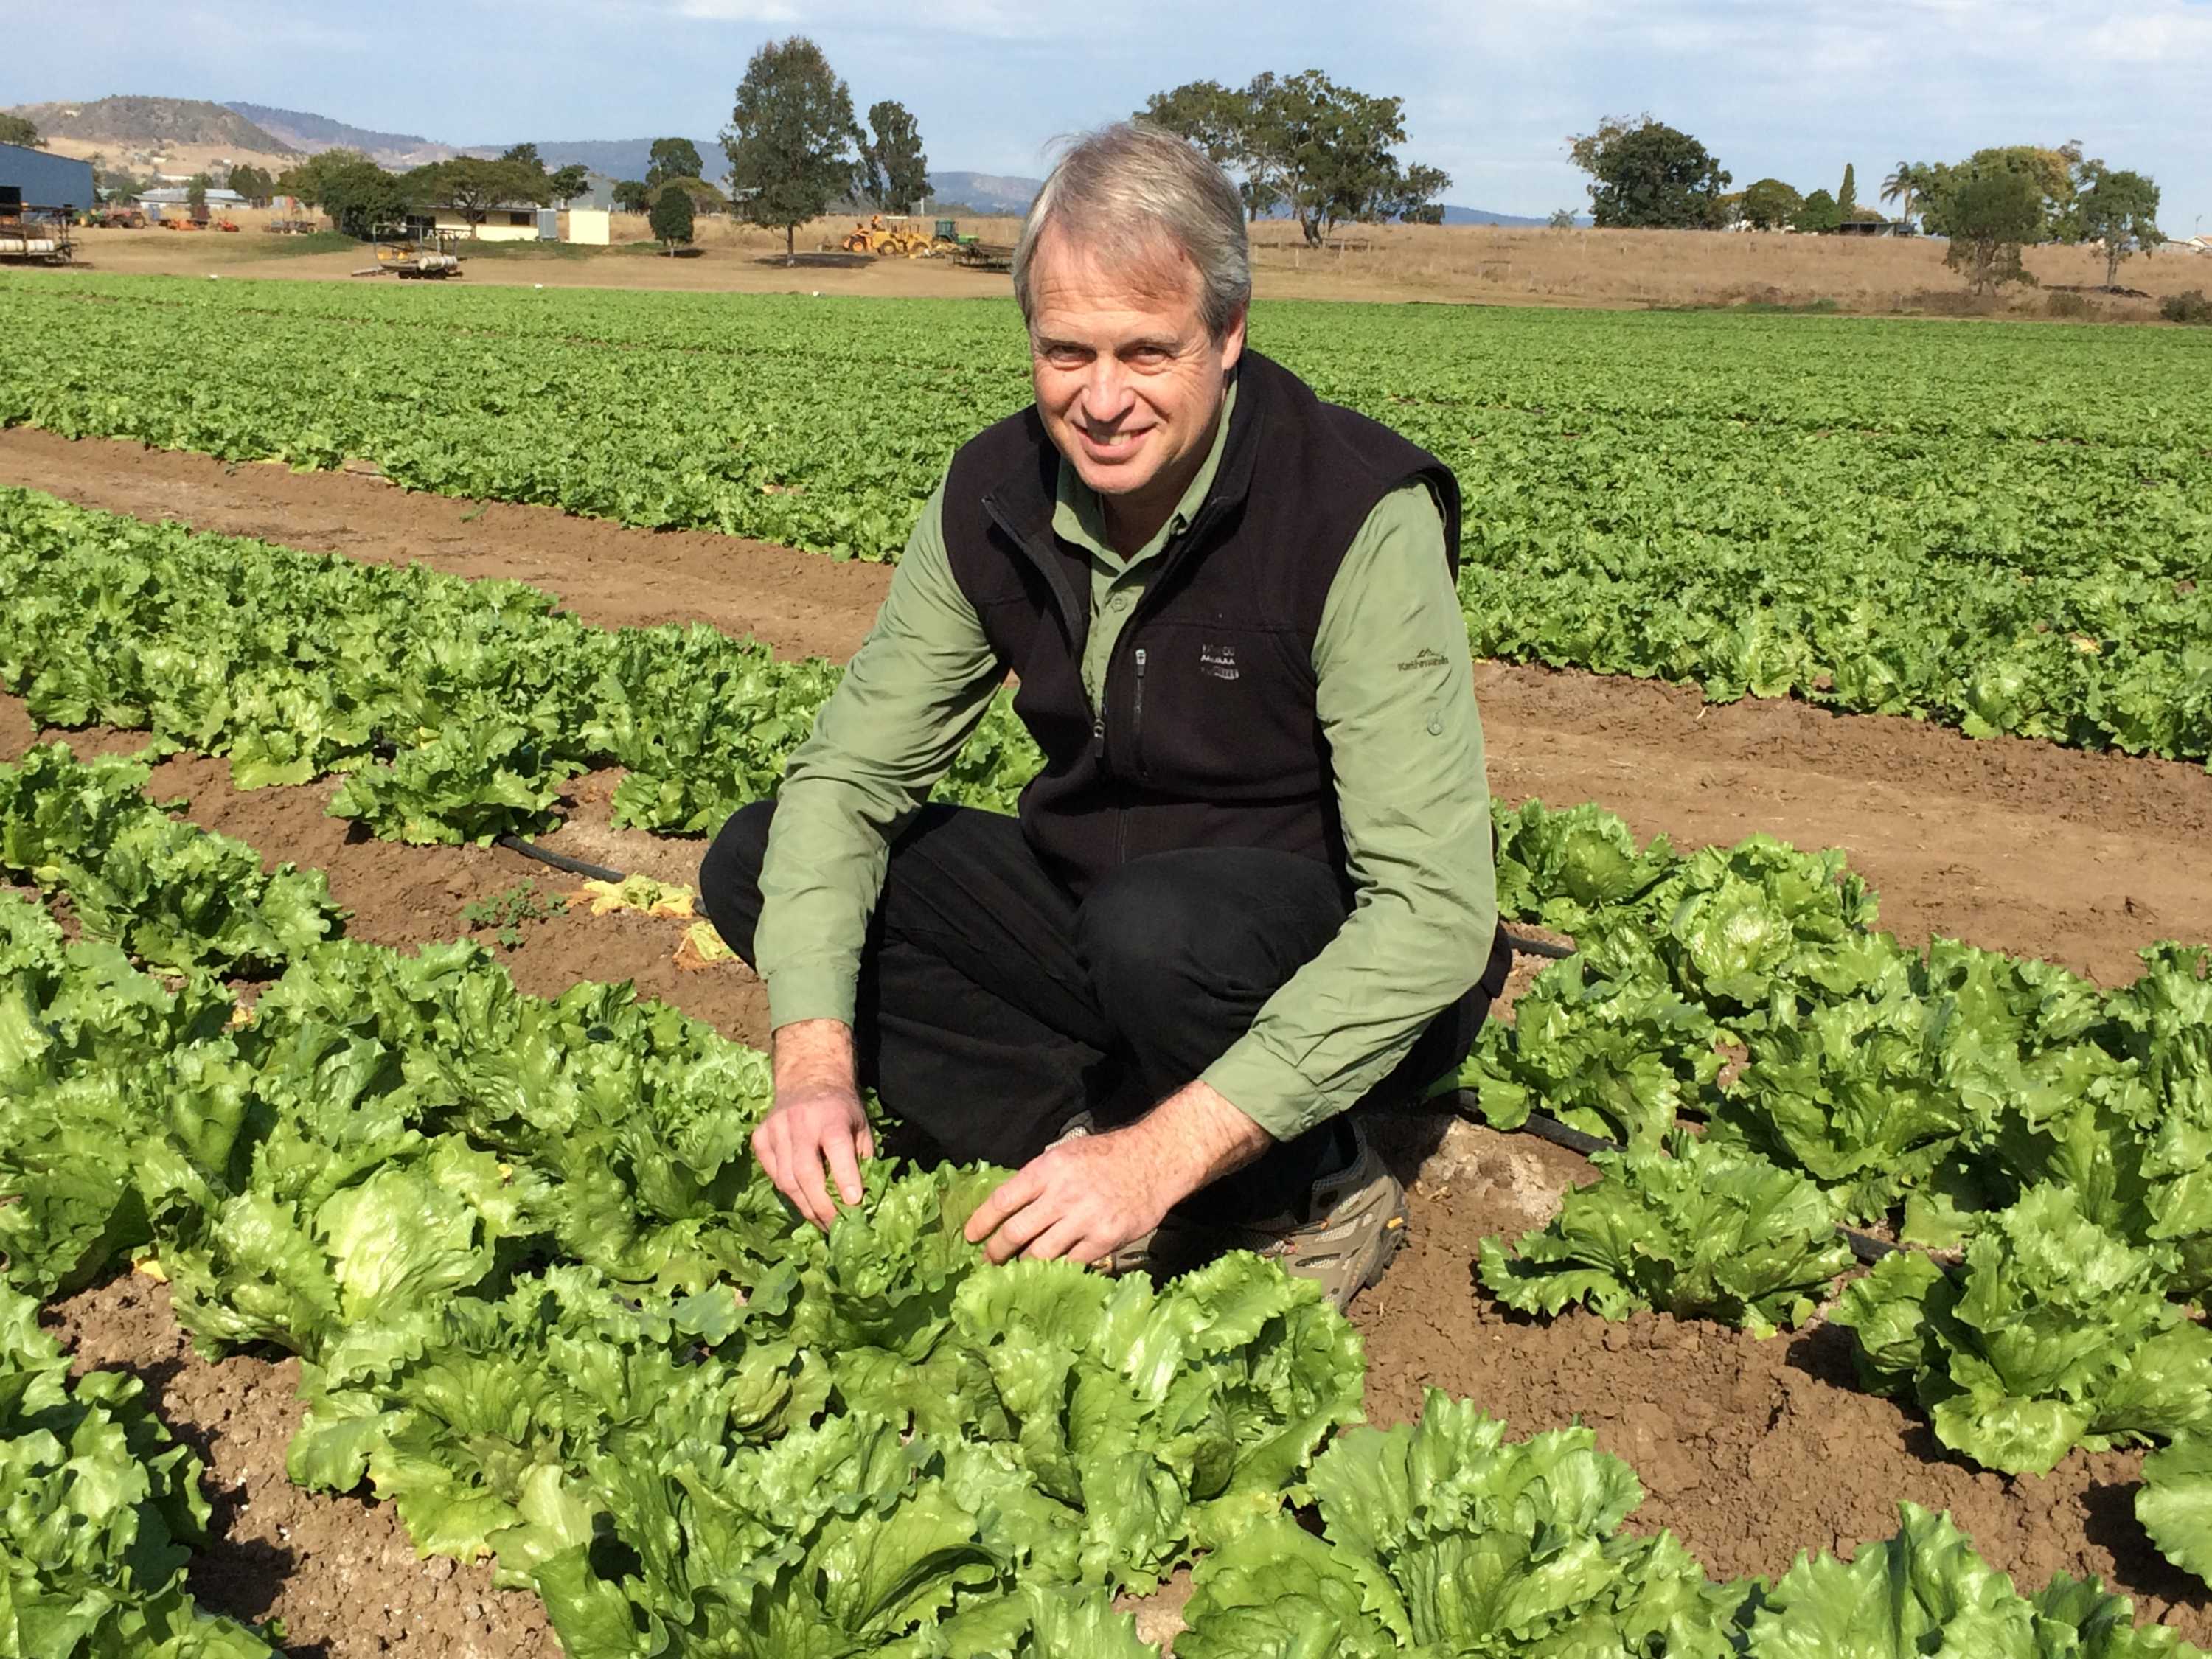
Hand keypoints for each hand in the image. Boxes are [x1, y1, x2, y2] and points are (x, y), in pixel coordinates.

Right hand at [754, 1020, 871, 1229]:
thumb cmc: (840, 1107)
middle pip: (805, 1172)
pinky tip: (802, 1199)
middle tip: (835, 1226)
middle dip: (821, 1205)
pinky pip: (772, 1174)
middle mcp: (800, 1122)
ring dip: (804, 1206)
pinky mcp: (760, 1137)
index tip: (854, 1203)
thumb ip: (862, 1157)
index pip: (837, 1148)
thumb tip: (864, 1198)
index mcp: (831, 1116)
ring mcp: (775, 1129)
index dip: (845, 1177)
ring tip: (821, 1221)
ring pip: (785, 1179)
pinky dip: (787, 1191)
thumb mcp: (860, 1124)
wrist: (807, 1078)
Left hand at [965, 1081, 1272, 1265]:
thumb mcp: (1067, 1155)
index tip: (971, 1236)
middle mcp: (1062, 1195)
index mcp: (1047, 1170)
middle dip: (997, 1252)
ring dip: (1023, 1266)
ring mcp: (1084, 1219)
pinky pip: (1071, 1263)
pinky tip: (1049, 1273)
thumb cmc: (1107, 1156)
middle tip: (990, 1261)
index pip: (1003, 1200)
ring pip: (1040, 1254)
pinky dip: (1057, 1270)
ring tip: (1016, 1272)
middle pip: (1016, 1233)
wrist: (1155, 1161)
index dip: (982, 1222)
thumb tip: (1010, 1207)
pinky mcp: (1104, 1239)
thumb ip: (1039, 1179)